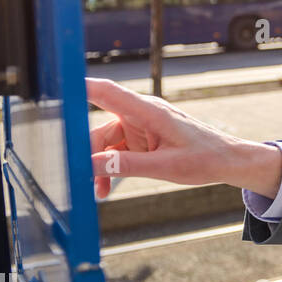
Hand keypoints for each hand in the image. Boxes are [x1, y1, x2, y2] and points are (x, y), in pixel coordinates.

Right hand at [85, 77, 281, 199]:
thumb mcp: (167, 167)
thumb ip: (128, 165)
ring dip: (99, 167)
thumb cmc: (205, 158)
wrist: (228, 162)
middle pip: (98, 129)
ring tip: (97, 192)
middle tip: (78, 180)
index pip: (105, 93)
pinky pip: (116, 152)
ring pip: (105, 144)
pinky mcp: (142, 138)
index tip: (53, 92)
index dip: (78, 89)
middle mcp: (141, 114)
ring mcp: (140, 126)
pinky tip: (105, 188)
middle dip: (87, 155)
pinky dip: (110, 168)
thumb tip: (92, 165)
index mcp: (148, 111)